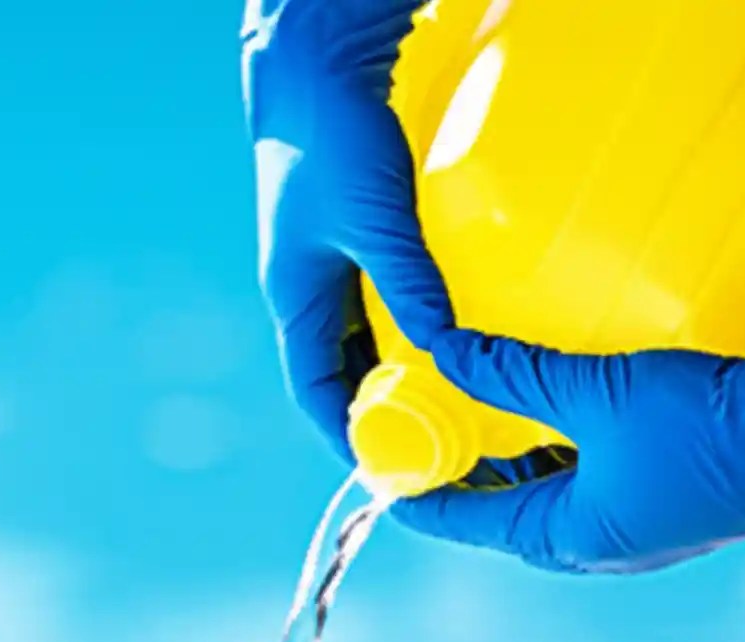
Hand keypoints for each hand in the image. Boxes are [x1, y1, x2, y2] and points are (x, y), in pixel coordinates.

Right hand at [254, 90, 454, 463]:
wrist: (313, 70)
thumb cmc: (330, 142)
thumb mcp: (375, 222)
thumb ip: (410, 285)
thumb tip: (448, 351)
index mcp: (296, 299)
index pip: (317, 392)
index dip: (349, 435)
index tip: (395, 469)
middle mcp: (308, 291)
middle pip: (342, 375)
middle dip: (382, 412)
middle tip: (437, 443)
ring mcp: (329, 266)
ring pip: (364, 342)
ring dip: (398, 373)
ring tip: (448, 402)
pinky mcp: (353, 239)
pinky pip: (380, 303)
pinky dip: (409, 329)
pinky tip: (448, 332)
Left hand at [392, 255, 744, 573]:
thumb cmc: (702, 424)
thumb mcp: (591, 392)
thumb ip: (513, 373)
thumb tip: (446, 351)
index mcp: (575, 534)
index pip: (475, 525)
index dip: (428, 503)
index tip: (392, 484)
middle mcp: (608, 544)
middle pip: (516, 514)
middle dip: (475, 478)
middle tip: (440, 438)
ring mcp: (647, 527)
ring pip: (562, 497)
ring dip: (526, 463)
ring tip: (495, 416)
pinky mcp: (678, 501)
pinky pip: (603, 483)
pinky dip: (571, 454)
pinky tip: (571, 413)